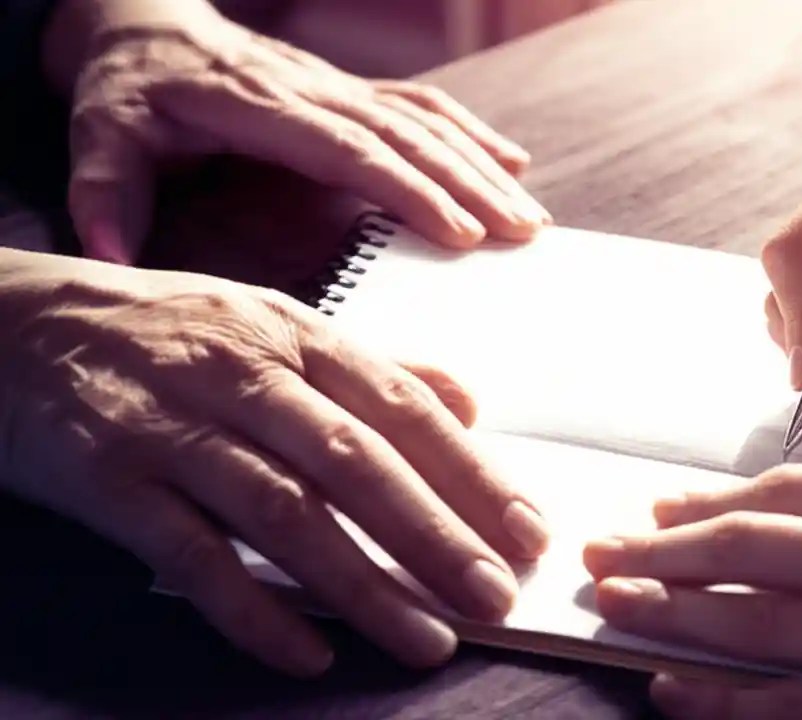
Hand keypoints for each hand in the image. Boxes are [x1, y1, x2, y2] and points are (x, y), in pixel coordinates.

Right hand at [0, 251, 549, 675]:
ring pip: (284, 511)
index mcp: (294, 332)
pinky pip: (190, 554)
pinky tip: (307, 653)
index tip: (527, 531)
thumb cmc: (165, 329)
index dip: (471, 473)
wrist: (14, 325)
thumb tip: (468, 402)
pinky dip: (250, 607)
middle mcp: (241, 371)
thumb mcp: (273, 323)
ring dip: (364, 583)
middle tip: (496, 597)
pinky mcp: (108, 478)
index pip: (401, 407)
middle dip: (435, 534)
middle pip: (356, 461)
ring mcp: (172, 424)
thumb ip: (372, 365)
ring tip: (426, 638)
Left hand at [54, 0, 548, 262]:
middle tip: (520, 233)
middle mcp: (311, 89)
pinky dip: (472, 132)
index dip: (407, 187)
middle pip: (405, 134)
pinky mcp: (351, 88)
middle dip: (470, 184)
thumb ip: (104, 193)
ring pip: (425, 120)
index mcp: (257, 104)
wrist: (147, 28)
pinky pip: (422, 104)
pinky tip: (513, 161)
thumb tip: (109, 255)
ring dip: (483, 165)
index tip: (458, 231)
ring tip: (531, 217)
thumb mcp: (98, 135)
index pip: (348, 147)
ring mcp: (337, 84)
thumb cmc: (129, 91)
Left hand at [583, 462, 801, 718]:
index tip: (658, 507)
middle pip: (752, 551)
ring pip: (758, 623)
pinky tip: (674, 689)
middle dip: (663, 552)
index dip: (709, 502)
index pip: (786, 494)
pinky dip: (727, 700)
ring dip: (673, 613)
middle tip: (600, 553)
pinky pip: (799, 711)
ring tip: (614, 606)